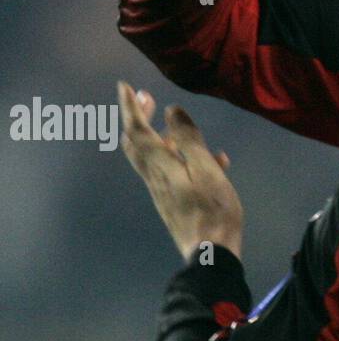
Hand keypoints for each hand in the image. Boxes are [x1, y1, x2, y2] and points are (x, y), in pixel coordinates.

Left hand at [118, 82, 242, 259]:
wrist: (211, 255)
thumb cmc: (212, 211)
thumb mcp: (206, 171)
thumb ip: (189, 140)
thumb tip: (172, 111)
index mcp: (161, 166)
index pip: (138, 130)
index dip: (130, 107)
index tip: (125, 85)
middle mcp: (155, 177)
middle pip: (136, 143)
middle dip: (138, 117)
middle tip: (146, 98)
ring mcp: (162, 192)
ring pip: (151, 157)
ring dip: (159, 135)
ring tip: (175, 124)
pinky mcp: (173, 203)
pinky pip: (170, 172)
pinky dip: (181, 157)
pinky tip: (212, 159)